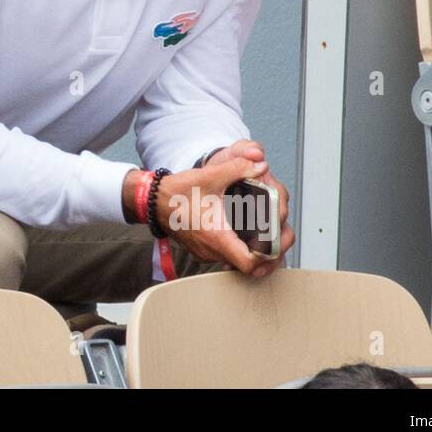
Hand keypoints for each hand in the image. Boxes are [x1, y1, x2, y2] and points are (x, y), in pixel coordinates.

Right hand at [155, 139, 294, 277]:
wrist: (153, 201)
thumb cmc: (176, 193)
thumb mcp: (208, 176)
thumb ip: (237, 169)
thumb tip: (260, 165)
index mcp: (217, 236)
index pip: (250, 263)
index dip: (269, 256)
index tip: (275, 241)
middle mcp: (213, 250)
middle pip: (251, 266)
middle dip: (270, 253)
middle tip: (278, 236)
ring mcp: (207, 253)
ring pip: (240, 263)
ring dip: (256, 251)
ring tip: (266, 233)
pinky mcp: (204, 250)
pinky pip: (229, 257)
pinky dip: (241, 248)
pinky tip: (246, 233)